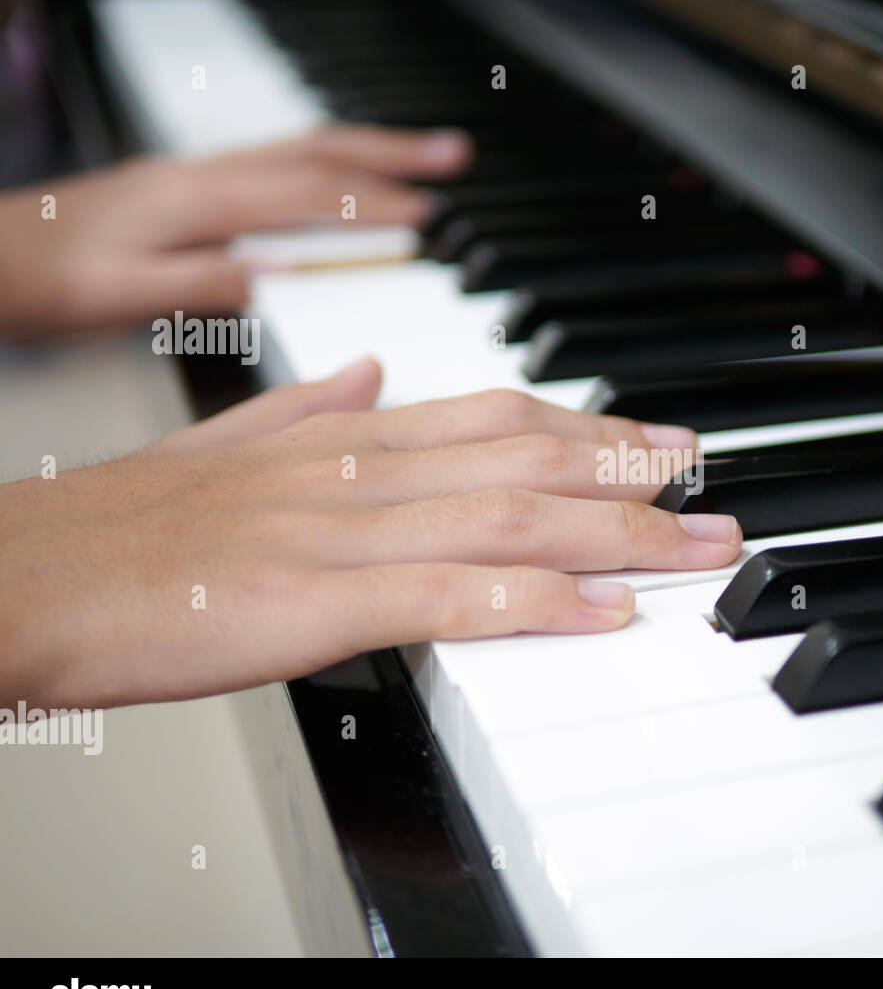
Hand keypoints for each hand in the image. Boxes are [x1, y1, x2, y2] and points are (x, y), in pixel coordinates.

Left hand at [0, 124, 471, 335]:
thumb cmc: (42, 278)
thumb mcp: (115, 296)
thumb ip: (199, 284)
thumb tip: (274, 278)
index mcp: (194, 203)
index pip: (303, 194)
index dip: (370, 203)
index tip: (428, 214)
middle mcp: (200, 176)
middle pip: (315, 151)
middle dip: (392, 153)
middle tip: (453, 154)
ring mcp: (193, 175)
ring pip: (298, 148)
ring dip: (365, 151)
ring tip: (419, 158)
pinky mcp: (184, 186)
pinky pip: (274, 162)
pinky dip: (324, 164)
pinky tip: (338, 178)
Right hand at [0, 361, 740, 707]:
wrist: (23, 574)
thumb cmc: (119, 526)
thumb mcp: (222, 443)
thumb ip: (304, 406)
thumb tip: (366, 374)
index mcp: (339, 436)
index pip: (494, 416)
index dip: (587, 426)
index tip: (652, 440)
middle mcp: (356, 470)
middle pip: (525, 461)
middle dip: (631, 475)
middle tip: (709, 486)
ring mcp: (341, 535)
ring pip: (510, 521)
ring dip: (618, 535)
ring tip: (696, 547)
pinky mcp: (315, 604)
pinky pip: (452, 598)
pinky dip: (539, 604)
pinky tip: (605, 614)